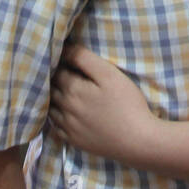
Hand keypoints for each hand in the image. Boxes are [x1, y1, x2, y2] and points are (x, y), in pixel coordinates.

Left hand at [50, 44, 160, 163]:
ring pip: (50, 108)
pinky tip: (63, 114)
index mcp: (72, 88)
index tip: (64, 59)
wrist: (137, 140)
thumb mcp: (109, 74)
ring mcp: (67, 126)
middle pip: (51, 88)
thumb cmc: (127, 103)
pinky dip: (55, 118)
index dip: (60, 63)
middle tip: (60, 73)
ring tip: (60, 92)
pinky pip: (55, 127)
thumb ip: (84, 59)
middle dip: (53, 80)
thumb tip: (65, 48)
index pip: (57, 71)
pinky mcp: (73, 141)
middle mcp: (65, 107)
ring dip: (51, 98)